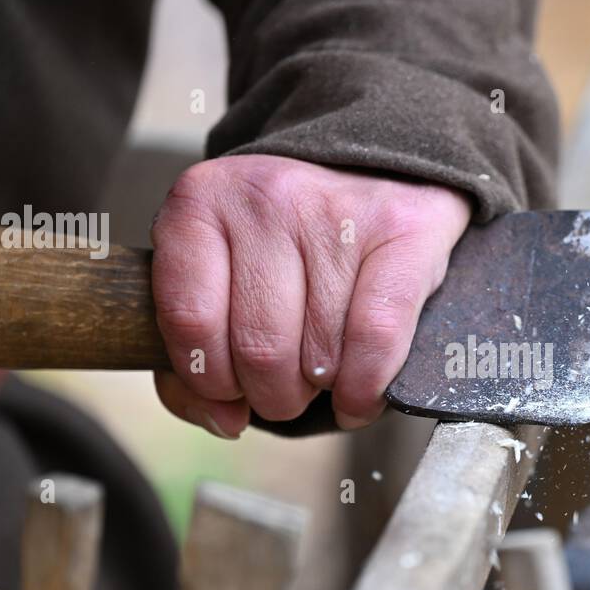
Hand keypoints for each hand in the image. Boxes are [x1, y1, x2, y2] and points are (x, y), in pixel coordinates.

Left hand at [149, 155, 470, 436]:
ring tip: (324, 378)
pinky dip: (365, 389)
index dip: (208, 380)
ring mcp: (334, 209)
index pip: (189, 320)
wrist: (377, 169)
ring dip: (323, 394)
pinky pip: (376, 336)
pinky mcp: (399, 228)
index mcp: (200, 203)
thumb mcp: (222, 276)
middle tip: (285, 390)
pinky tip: (359, 399)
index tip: (229, 392)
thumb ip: (193, 354)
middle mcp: (266, 197)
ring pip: (318, 352)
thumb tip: (223, 420)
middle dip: (272, 396)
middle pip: (258, 346)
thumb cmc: (290, 245)